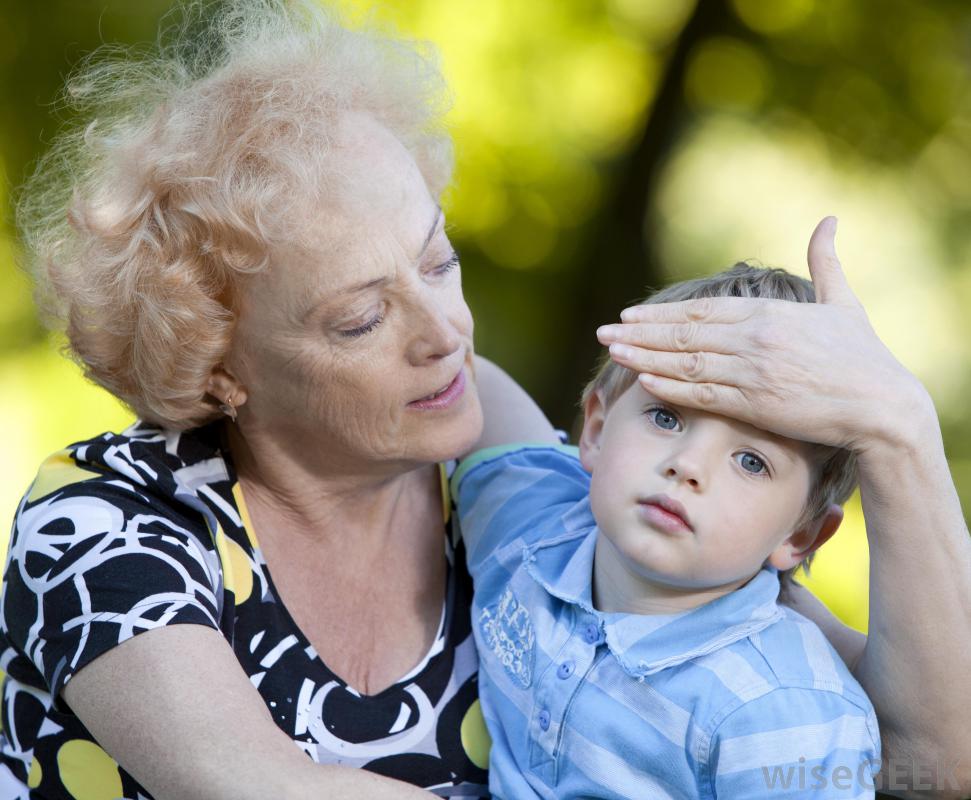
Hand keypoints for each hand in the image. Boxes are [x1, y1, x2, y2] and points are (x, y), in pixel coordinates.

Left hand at [595, 217, 928, 451]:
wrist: (882, 406)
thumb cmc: (863, 356)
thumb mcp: (843, 302)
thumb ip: (826, 261)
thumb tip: (830, 219)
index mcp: (767, 315)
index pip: (700, 311)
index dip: (661, 312)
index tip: (630, 313)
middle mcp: (753, 340)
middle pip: (682, 333)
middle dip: (639, 332)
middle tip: (604, 330)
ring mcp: (751, 373)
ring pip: (685, 363)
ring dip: (644, 357)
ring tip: (612, 351)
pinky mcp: (755, 405)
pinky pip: (702, 395)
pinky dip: (670, 387)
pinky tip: (643, 381)